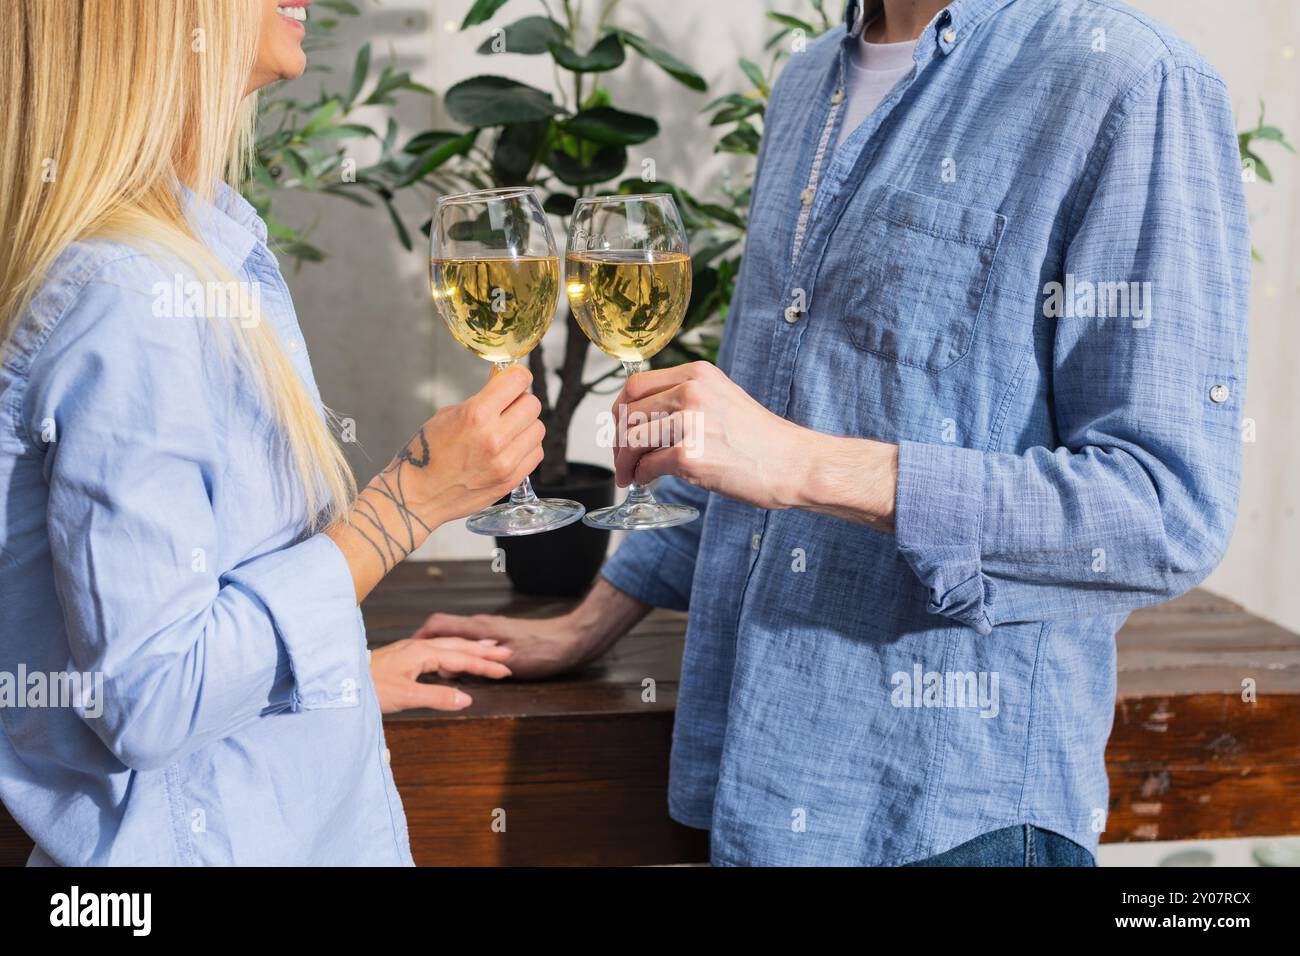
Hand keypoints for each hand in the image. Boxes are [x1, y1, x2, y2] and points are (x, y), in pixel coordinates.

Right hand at [327, 364, 544, 601]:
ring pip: (538, 429)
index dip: (516, 376)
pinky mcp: (510, 480)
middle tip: (506, 408)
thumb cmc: (425, 455)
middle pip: (532, 404)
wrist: (416, 496)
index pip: (518, 380)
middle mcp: (494, 438)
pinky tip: (509, 449)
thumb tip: (502, 378)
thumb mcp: (447, 415)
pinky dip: (526, 448)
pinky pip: (536, 453)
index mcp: (475, 415)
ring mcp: (505, 462)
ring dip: (525, 426)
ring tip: (506, 431)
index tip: (513, 379)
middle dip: (520, 401)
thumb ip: (481, 398)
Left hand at [369, 636, 512, 713]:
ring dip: (471, 648)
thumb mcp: (405, 696)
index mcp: (422, 653)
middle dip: (484, 650)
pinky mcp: (405, 656)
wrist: (341, 682)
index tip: (504, 670)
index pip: (461, 659)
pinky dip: (454, 651)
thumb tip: (467, 699)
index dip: (484, 665)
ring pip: (448, 646)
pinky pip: (438, 650)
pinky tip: (454, 656)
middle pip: (459, 646)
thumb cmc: (369, 688)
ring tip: (490, 647)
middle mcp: (419, 647)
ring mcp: (411, 650)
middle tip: (507, 653)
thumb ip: (437, 697)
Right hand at [412, 612, 585, 679]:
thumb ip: (475, 664)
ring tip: (432, 669)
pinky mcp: (499, 636)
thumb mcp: (508, 662)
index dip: (417, 637)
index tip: (404, 653)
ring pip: (457, 636)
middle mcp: (481, 624)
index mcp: (478, 628)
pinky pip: (470, 642)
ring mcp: (490, 628)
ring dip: (444, 650)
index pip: (437, 624)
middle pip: (443, 629)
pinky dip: (459, 652)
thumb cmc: (543, 651)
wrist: (571, 641)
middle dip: (426, 644)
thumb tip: (445, 667)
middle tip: (413, 665)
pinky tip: (461, 668)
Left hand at [612, 361, 897, 530]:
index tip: (619, 431)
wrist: (796, 464)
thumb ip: (685, 400)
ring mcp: (691, 423)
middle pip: (627, 411)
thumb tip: (644, 419)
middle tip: (621, 460)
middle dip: (616, 440)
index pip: (636, 385)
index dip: (619, 411)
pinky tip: (648, 481)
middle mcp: (692, 392)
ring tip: (630, 476)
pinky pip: (647, 465)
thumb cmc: (761, 441)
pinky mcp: (691, 456)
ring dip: (624, 461)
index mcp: (697, 374)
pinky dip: (641, 476)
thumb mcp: (722, 400)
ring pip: (630, 439)